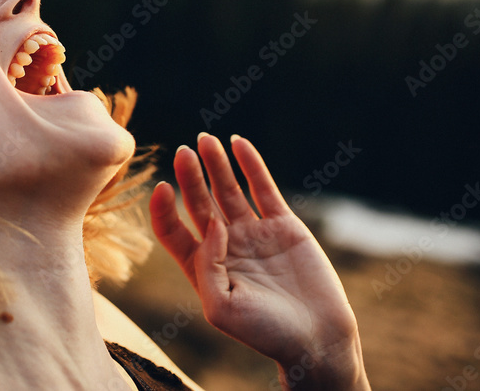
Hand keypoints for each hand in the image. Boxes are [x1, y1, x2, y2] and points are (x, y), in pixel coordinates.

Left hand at [148, 133, 369, 390]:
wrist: (317, 339)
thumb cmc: (265, 333)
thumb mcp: (221, 307)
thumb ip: (207, 265)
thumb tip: (211, 224)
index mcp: (202, 267)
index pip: (173, 231)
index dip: (163, 210)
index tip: (162, 188)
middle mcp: (224, 245)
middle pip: (198, 203)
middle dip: (189, 178)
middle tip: (182, 152)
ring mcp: (253, 233)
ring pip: (228, 190)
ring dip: (216, 165)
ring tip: (204, 139)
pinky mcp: (283, 225)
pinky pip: (263, 188)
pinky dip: (251, 165)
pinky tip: (239, 144)